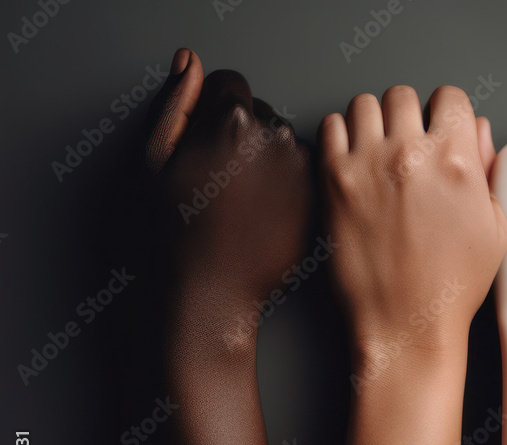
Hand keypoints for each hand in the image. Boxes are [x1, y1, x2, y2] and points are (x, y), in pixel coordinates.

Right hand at [147, 49, 310, 320]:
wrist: (214, 289)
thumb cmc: (177, 230)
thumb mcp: (156, 162)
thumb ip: (177, 104)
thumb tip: (191, 63)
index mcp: (232, 120)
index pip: (230, 85)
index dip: (211, 112)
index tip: (206, 145)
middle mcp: (277, 136)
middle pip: (259, 114)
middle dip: (242, 135)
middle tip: (223, 181)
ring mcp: (304, 166)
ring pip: (284, 142)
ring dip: (268, 158)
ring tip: (245, 200)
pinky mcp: (321, 194)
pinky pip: (304, 170)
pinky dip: (290, 182)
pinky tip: (267, 211)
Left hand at [318, 85, 506, 354]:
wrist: (406, 324)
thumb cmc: (452, 285)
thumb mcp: (494, 229)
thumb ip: (485, 169)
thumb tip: (476, 130)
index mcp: (456, 162)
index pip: (451, 97)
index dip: (448, 114)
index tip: (442, 132)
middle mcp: (410, 155)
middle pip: (404, 95)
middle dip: (410, 116)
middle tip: (409, 145)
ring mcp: (368, 165)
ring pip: (365, 104)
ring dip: (374, 122)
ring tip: (378, 150)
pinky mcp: (334, 182)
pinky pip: (331, 126)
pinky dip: (341, 135)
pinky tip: (354, 160)